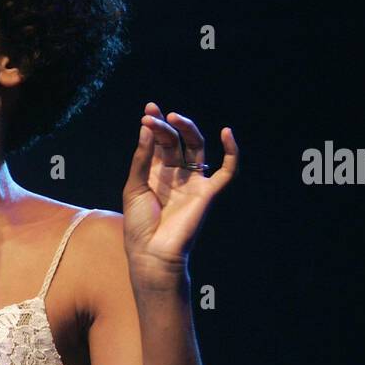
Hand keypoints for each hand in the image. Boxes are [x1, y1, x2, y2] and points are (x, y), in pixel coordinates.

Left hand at [122, 102, 237, 287]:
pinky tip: (227, 133)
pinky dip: (232, 153)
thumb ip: (142, 158)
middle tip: (153, 116)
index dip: (155, 126)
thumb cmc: (138, 225)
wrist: (151, 253)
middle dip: (165, 127)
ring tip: (172, 118)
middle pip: (176, 142)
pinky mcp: (208, 193)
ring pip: (197, 148)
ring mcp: (193, 183)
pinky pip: (226, 172)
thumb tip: (147, 127)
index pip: (160, 142)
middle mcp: (177, 175)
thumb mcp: (133, 187)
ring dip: (187, 130)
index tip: (148, 111)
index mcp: (156, 174)